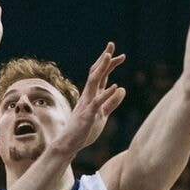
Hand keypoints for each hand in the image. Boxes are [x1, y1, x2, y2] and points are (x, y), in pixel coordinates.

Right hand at [50, 44, 126, 158]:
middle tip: (111, 44)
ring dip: (102, 69)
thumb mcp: (102, 115)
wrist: (68, 144)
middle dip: (104, 59)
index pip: (101, 76)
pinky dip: (106, 94)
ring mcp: (86, 105)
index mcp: (91, 96)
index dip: (109, 64)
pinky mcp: (87, 115)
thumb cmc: (83, 131)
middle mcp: (88, 96)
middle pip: (96, 73)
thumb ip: (112, 102)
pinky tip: (116, 86)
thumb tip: (122, 88)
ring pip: (93, 83)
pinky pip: (97, 103)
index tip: (119, 54)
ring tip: (110, 57)